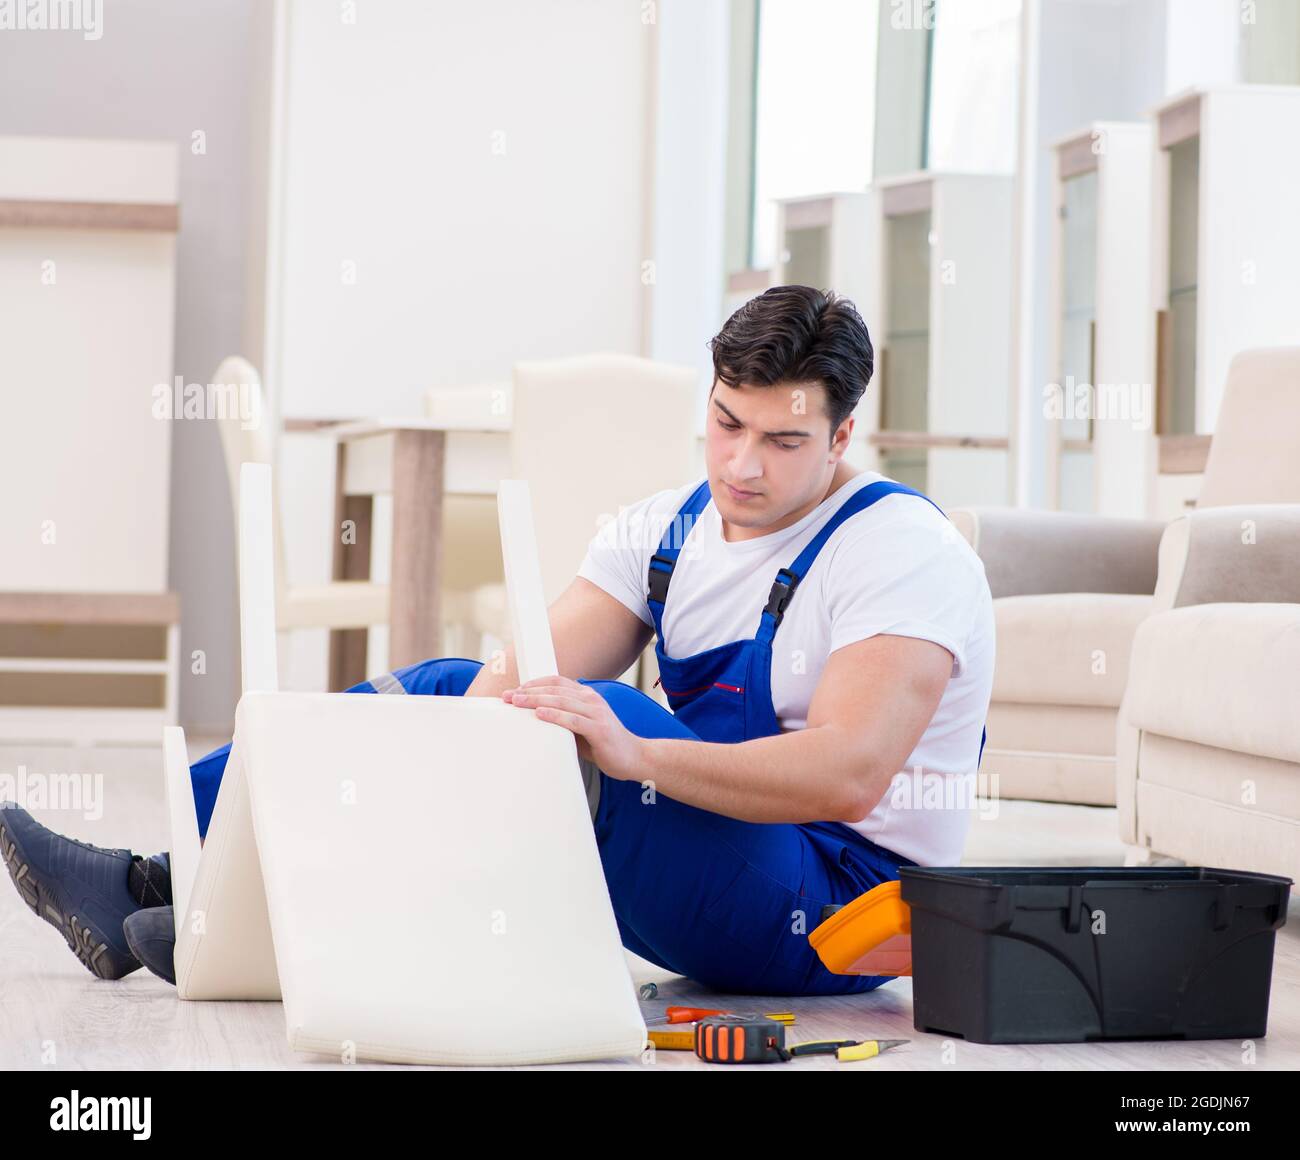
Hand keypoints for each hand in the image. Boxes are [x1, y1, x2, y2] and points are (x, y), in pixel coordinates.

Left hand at [502, 675, 644, 780]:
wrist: (634, 757)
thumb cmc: (604, 744)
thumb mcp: (581, 727)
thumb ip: (564, 720)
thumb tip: (535, 721)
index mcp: (587, 696)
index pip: (557, 682)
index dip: (535, 683)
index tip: (515, 690)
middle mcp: (591, 700)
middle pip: (555, 690)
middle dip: (528, 692)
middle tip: (507, 697)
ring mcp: (596, 713)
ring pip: (561, 701)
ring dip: (536, 701)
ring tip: (516, 703)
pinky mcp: (599, 729)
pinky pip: (573, 720)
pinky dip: (554, 715)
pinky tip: (539, 714)